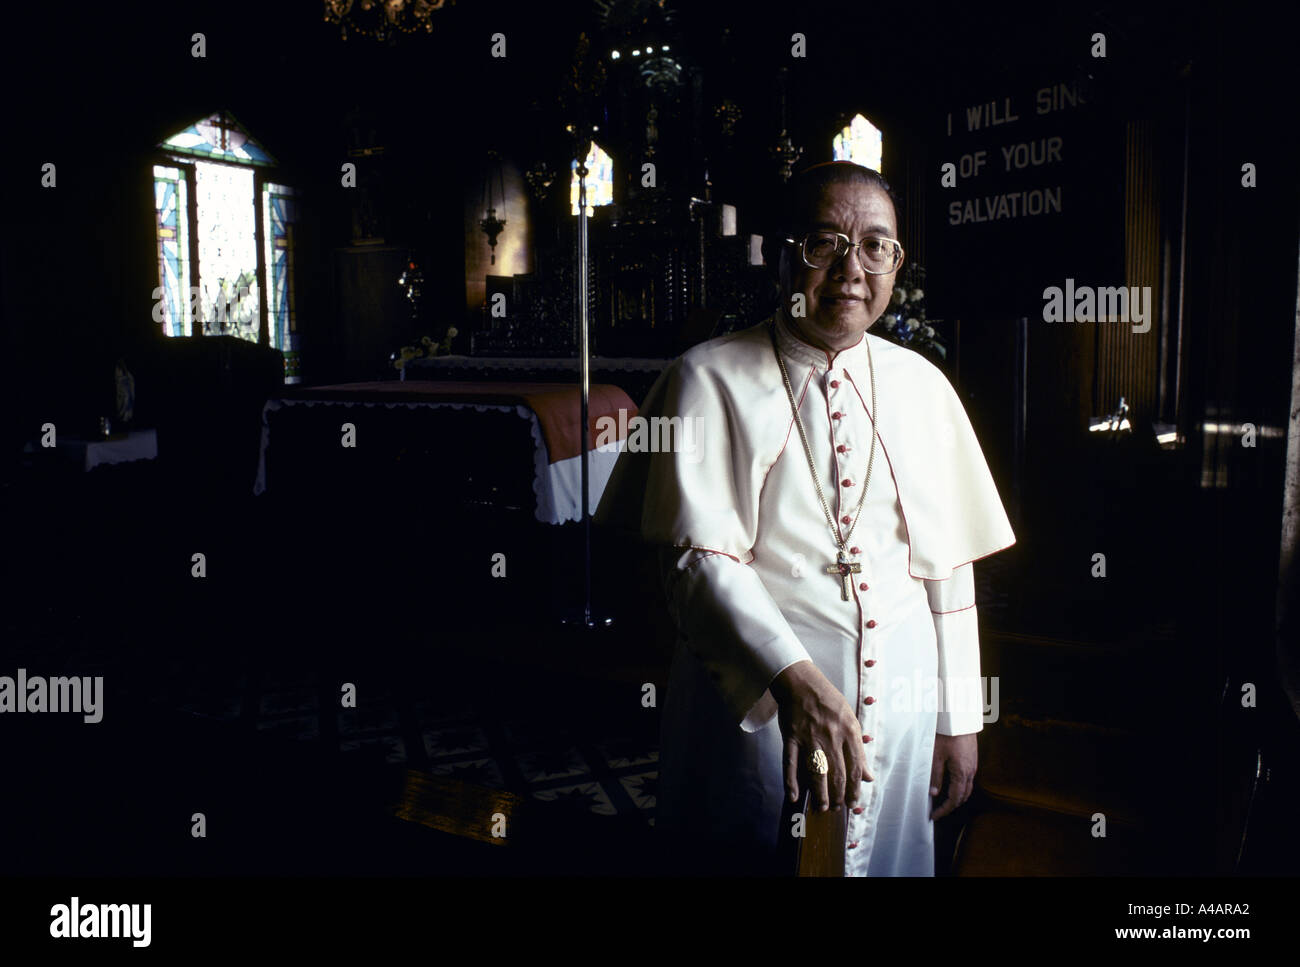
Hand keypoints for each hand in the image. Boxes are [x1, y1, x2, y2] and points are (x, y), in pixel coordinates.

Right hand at [771, 660, 871, 812]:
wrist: (801, 682)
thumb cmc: (828, 700)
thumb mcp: (850, 721)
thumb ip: (859, 750)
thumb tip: (868, 776)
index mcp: (849, 731)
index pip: (856, 767)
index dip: (855, 789)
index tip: (853, 801)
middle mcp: (831, 736)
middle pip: (837, 774)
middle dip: (838, 796)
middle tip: (836, 808)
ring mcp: (809, 737)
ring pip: (816, 772)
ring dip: (819, 794)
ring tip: (821, 807)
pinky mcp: (791, 737)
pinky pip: (790, 763)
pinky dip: (791, 781)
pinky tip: (793, 797)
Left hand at [930, 732, 976, 819]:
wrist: (960, 717)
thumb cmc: (946, 734)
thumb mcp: (935, 756)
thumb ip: (935, 776)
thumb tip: (934, 793)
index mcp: (962, 773)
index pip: (955, 799)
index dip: (945, 810)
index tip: (935, 816)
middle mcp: (971, 771)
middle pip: (963, 796)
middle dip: (951, 806)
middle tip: (938, 811)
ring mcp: (973, 765)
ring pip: (967, 788)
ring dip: (957, 797)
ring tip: (943, 800)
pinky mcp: (972, 759)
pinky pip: (968, 779)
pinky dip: (960, 787)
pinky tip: (951, 784)